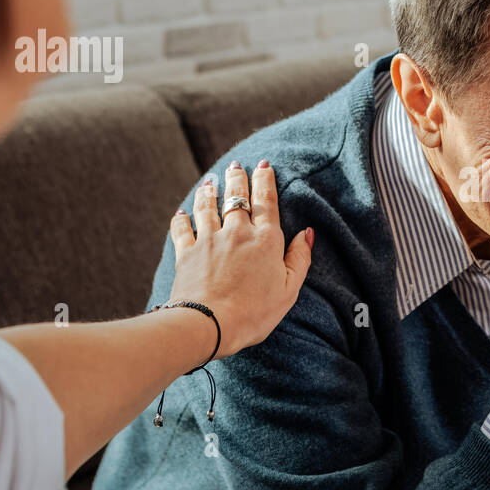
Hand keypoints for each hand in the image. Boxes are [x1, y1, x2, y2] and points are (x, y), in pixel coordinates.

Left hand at [168, 159, 312, 358]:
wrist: (209, 323)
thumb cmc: (255, 312)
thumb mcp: (289, 289)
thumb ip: (300, 258)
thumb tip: (307, 233)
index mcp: (266, 240)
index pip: (267, 201)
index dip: (265, 180)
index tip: (264, 165)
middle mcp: (237, 232)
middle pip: (236, 197)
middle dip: (237, 178)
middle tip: (236, 166)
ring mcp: (209, 240)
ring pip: (208, 206)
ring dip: (209, 191)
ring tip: (211, 181)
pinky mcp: (186, 252)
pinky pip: (182, 228)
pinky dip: (182, 218)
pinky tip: (181, 212)